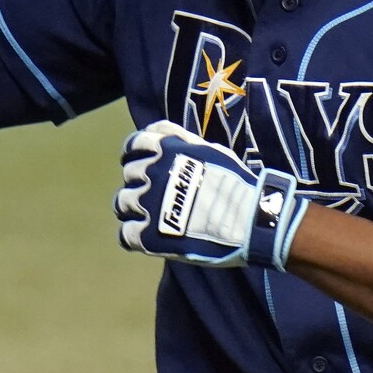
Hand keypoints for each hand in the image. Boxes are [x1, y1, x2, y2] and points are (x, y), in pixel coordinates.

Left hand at [115, 122, 305, 269]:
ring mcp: (146, 203)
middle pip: (129, 176)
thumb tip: (157, 133)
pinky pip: (125, 235)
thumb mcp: (209, 149)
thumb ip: (180, 141)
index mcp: (164, 149)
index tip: (142, 166)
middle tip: (159, 197)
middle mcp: (150, 172)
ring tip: (153, 218)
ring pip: (122, 203)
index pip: (133, 146)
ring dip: (133, 210)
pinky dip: (133, 237)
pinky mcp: (147, 235)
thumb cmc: (235, 183)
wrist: (250, 220)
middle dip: (141, 184)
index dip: (135, 156)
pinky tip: (149, 239)